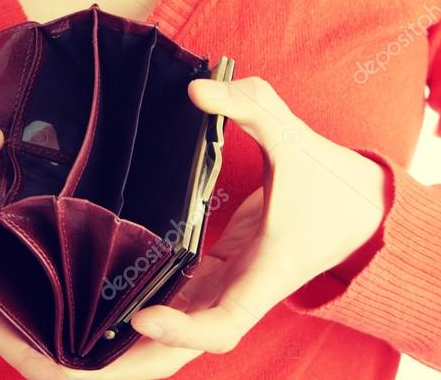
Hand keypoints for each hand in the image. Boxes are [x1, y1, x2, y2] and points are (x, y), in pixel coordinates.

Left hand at [61, 75, 389, 378]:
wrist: (363, 203)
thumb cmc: (330, 177)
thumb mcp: (291, 132)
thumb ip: (247, 105)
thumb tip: (196, 88)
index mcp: (265, 271)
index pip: (223, 326)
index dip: (181, 330)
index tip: (140, 315)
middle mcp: (245, 286)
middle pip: (188, 340)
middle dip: (140, 358)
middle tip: (77, 361)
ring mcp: (234, 280)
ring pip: (182, 319)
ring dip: (141, 332)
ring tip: (79, 333)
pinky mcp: (227, 266)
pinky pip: (186, 294)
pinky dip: (156, 298)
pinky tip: (114, 290)